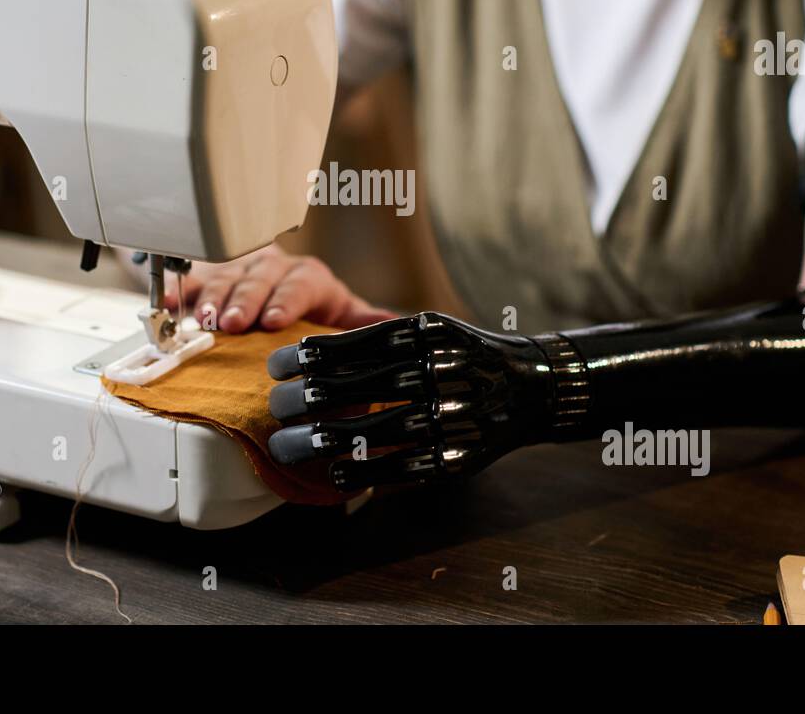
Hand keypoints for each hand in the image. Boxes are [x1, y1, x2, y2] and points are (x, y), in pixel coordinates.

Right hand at [120, 244, 395, 333]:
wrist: (278, 294)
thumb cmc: (311, 307)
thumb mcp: (340, 313)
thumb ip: (362, 321)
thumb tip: (396, 325)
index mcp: (309, 277)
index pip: (301, 282)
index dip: (286, 300)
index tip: (273, 321)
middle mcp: (274, 268)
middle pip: (260, 278)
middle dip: (245, 300)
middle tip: (231, 323)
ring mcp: (239, 271)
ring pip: (225, 276)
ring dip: (212, 297)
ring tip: (203, 319)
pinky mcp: (210, 277)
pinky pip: (192, 280)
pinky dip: (178, 291)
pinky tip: (167, 304)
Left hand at [264, 312, 564, 490]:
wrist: (531, 388)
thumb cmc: (462, 354)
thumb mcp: (429, 330)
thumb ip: (379, 337)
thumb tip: (307, 359)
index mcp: (428, 335)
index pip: (356, 344)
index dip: (308, 356)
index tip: (273, 365)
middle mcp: (441, 372)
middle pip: (359, 388)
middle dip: (306, 399)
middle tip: (273, 406)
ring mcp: (453, 416)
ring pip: (375, 432)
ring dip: (322, 441)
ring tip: (283, 446)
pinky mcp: (460, 456)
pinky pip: (402, 469)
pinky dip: (362, 474)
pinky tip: (331, 474)